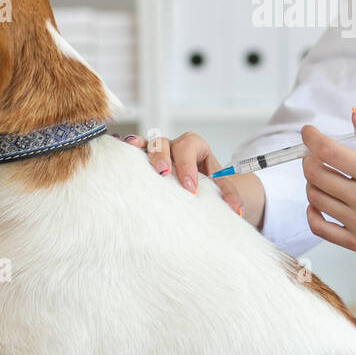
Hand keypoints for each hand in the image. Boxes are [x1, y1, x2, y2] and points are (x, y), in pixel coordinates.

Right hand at [115, 131, 244, 217]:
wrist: (206, 188)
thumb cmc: (212, 185)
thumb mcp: (224, 188)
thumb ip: (230, 196)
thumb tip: (236, 211)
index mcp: (195, 147)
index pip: (190, 148)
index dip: (188, 165)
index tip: (189, 188)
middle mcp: (174, 147)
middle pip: (165, 143)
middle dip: (163, 157)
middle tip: (164, 173)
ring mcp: (157, 153)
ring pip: (146, 145)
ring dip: (142, 152)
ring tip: (134, 156)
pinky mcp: (145, 163)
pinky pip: (134, 153)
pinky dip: (128, 151)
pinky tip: (119, 150)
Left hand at [300, 107, 355, 270]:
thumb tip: (355, 117)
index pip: (329, 152)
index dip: (312, 138)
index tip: (308, 132)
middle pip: (315, 173)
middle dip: (309, 158)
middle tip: (316, 154)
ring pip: (314, 197)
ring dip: (312, 182)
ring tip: (324, 176)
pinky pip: (319, 227)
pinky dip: (312, 212)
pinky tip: (320, 203)